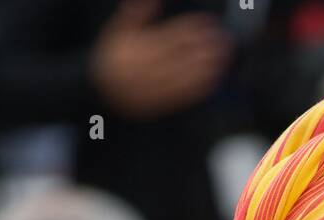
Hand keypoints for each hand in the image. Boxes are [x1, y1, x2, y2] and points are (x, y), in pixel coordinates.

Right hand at [90, 0, 231, 117]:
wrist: (100, 91)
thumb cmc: (111, 56)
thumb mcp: (118, 30)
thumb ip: (136, 13)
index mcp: (139, 49)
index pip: (171, 36)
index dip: (191, 28)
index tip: (208, 22)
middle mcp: (148, 69)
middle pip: (181, 56)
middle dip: (204, 46)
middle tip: (223, 38)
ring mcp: (155, 88)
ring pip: (185, 76)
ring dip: (207, 66)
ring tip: (223, 56)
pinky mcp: (160, 103)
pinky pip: (183, 95)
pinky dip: (200, 87)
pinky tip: (213, 78)